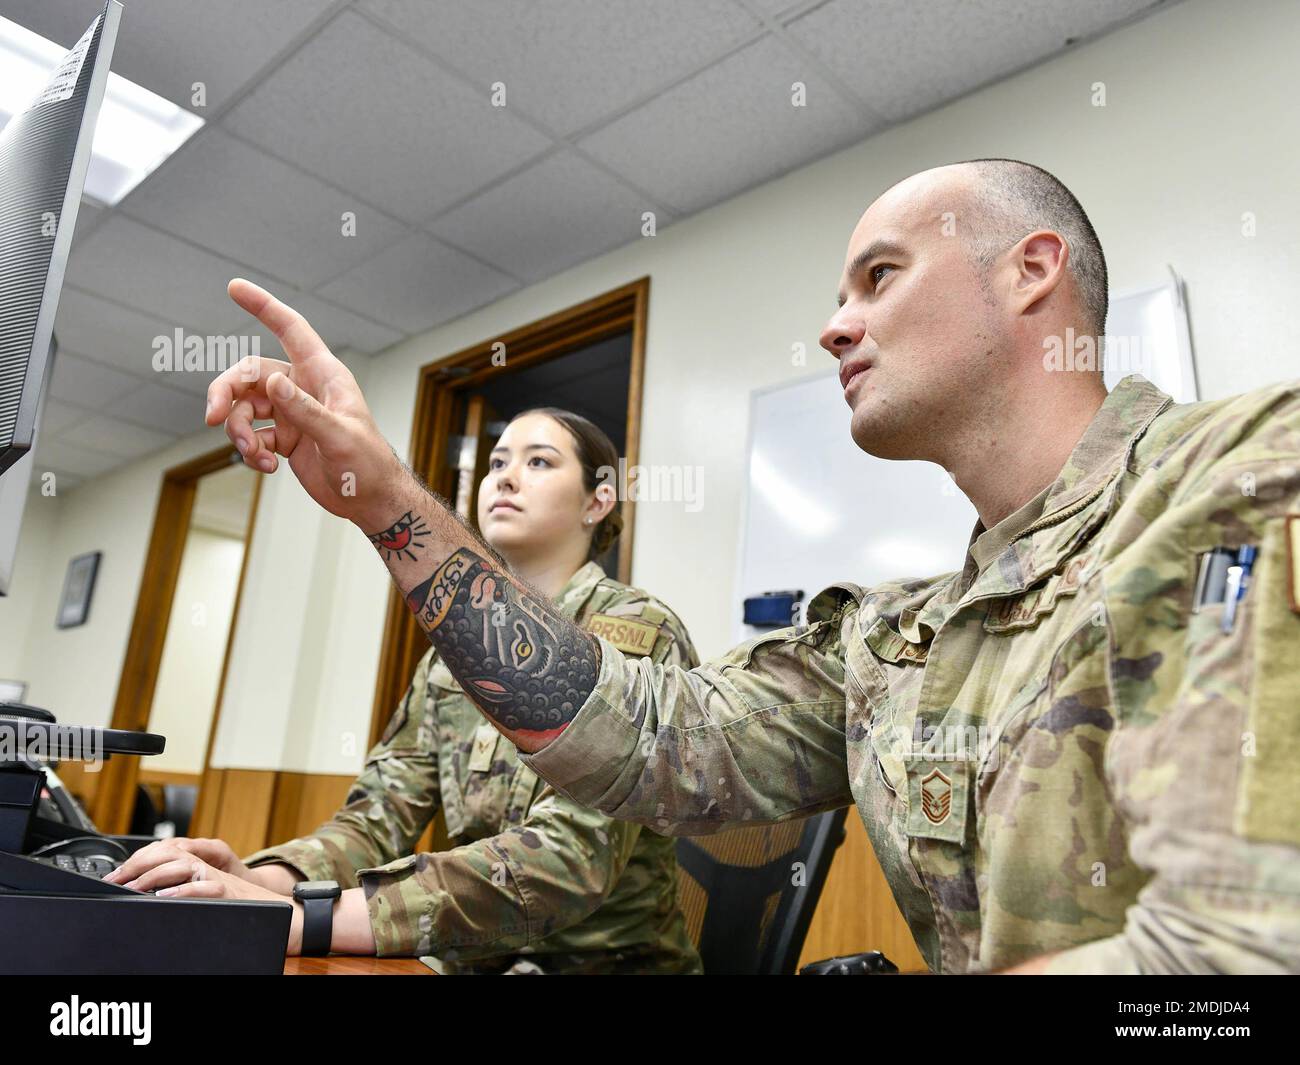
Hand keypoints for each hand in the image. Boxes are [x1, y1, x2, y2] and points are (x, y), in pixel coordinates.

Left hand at [105, 841, 304, 953]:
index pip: (165, 852)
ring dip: (153, 875)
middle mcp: (210, 868)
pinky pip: (203, 886)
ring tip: (132, 887)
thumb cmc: (247, 913)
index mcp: (201, 869)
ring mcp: (219, 879)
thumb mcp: (209, 902)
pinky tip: (164, 897)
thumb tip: (149, 902)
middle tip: (115, 880)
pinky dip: (182, 891)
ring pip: (183, 865)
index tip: (114, 877)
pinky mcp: (229, 893)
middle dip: (138, 864)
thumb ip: (184, 897)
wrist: (283, 919)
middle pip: (170, 852)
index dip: (137, 862)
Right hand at [207, 278, 410, 527]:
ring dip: (239, 432)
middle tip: (211, 418)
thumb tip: (272, 381)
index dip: (264, 306)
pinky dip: (252, 451)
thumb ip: (305, 410)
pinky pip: (253, 434)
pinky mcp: (285, 437)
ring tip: (255, 456)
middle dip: (225, 394)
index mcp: (323, 374)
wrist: (371, 501)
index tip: (234, 286)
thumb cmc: (368, 465)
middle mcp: (303, 387)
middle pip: (248, 374)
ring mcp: (292, 412)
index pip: (291, 329)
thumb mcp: (338, 437)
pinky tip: (268, 467)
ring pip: (244, 408)